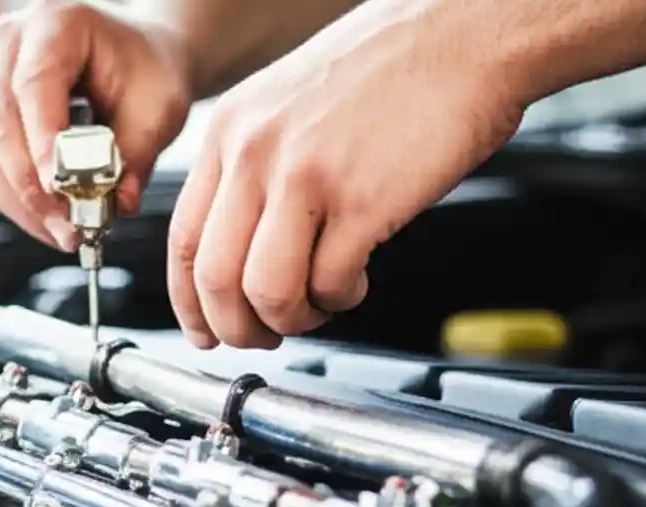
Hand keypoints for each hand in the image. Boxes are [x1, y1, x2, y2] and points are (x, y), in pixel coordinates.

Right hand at [0, 0, 192, 250]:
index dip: (41, 141)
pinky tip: (47, 220)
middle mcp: (11, 45)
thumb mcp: (159, 106)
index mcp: (56, 24)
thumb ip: (138, 153)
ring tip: (63, 232)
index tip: (59, 188)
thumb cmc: (148, 70)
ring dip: (21, 202)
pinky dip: (15, 200)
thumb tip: (119, 202)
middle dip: (32, 187)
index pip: (34, 85)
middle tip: (69, 227)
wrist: (139, 59)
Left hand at [168, 0, 525, 348]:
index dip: (190, 302)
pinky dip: (341, 300)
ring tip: (318, 306)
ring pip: (265, 291)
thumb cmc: (390, 68)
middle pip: (214, 277)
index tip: (205, 328)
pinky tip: (358, 280)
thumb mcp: (286, 103)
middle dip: (237, 327)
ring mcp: (306, 176)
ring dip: (291, 320)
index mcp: (230, 131)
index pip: (182, 239)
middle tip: (265, 335)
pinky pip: (329, 283)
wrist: (464, 31)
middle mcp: (256, 152)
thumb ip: (253, 166)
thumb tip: (239, 244)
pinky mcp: (362, 199)